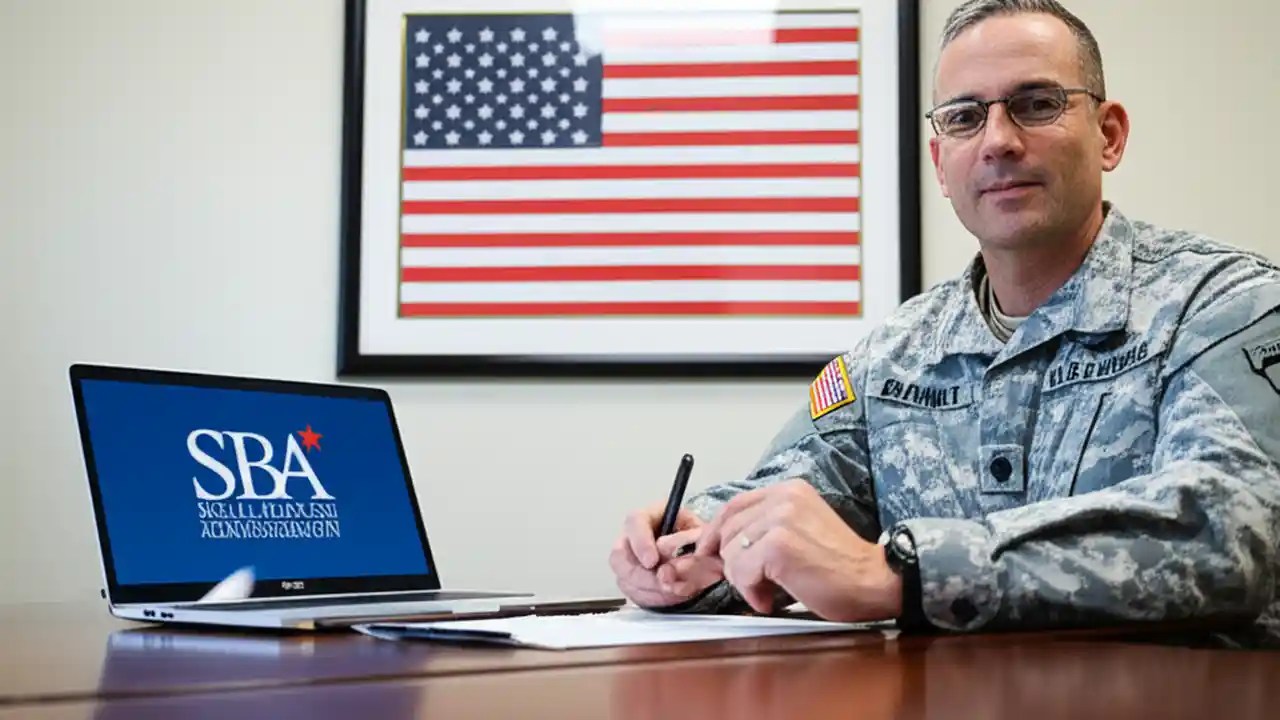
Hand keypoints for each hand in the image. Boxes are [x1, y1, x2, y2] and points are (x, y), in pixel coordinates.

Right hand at [609, 501, 723, 607]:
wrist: (699, 554)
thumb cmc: (696, 538)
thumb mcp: (700, 532)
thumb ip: (688, 540)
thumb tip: (671, 554)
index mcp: (648, 516)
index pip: (634, 523)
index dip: (641, 543)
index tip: (652, 562)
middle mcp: (631, 537)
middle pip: (619, 556)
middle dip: (644, 576)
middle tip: (665, 584)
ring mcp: (628, 561)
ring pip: (625, 578)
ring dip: (651, 590)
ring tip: (676, 591)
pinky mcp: (632, 581)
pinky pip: (633, 594)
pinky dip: (653, 599)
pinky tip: (671, 597)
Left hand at [695, 479, 901, 620]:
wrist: (874, 581)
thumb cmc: (840, 566)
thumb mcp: (801, 530)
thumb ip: (767, 527)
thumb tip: (722, 545)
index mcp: (789, 491)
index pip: (733, 506)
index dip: (715, 532)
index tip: (710, 553)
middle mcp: (783, 498)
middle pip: (727, 530)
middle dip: (733, 563)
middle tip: (757, 583)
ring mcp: (780, 520)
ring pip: (730, 553)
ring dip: (744, 580)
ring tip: (770, 590)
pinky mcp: (779, 546)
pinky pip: (740, 572)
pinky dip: (751, 592)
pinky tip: (772, 599)